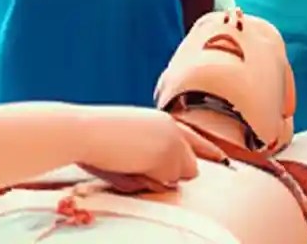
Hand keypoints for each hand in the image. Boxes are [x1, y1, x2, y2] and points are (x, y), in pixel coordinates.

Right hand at [75, 109, 225, 193]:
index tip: (222, 158)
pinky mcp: (171, 154)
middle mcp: (171, 128)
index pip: (190, 137)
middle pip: (189, 165)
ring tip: (129, 162)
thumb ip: (150, 163)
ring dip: (160, 177)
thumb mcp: (126, 149)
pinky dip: (153, 180)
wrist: (84, 131)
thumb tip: (170, 184)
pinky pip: (170, 181)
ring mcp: (174, 141)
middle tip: (138, 165)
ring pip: (180, 175)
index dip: (208, 149)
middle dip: (172, 174)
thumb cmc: (94, 141)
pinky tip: (131, 163)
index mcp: (159, 122)